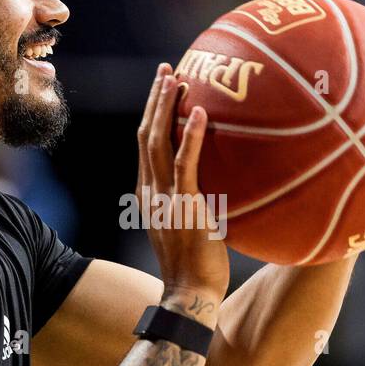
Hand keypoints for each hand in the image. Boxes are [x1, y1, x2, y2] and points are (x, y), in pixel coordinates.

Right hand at [135, 63, 230, 318]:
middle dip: (155, 100)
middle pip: (145, 135)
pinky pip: (185, 163)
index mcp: (149, 195)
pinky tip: (199, 111)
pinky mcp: (184, 206)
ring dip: (166, 106)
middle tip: (167, 70)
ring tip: (178, 78)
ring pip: (157, 142)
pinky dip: (190, 135)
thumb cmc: (197, 267)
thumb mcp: (191, 228)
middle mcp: (151, 192)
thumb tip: (220, 185)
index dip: (151, 115)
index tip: (163, 89)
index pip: (145, 147)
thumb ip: (195, 203)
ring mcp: (165, 198)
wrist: (190, 295)